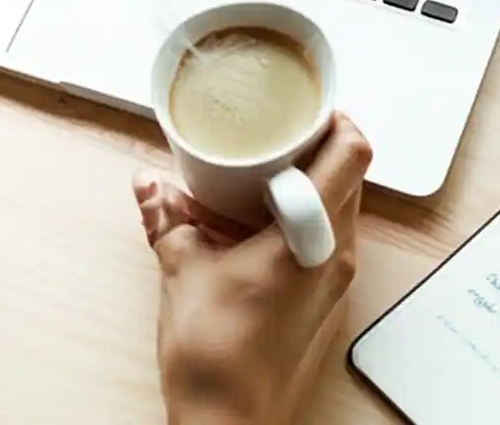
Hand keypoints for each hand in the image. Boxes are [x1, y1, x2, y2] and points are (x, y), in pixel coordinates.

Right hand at [133, 114, 371, 424]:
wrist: (229, 421)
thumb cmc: (216, 354)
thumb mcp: (182, 269)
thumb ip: (166, 219)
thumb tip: (148, 186)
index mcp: (313, 236)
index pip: (352, 153)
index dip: (336, 118)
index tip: (305, 106)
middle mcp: (338, 255)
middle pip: (348, 176)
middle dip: (313, 148)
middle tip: (272, 134)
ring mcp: (336, 280)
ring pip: (336, 209)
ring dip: (302, 187)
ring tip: (253, 179)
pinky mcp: (323, 300)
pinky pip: (323, 242)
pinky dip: (294, 222)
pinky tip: (249, 227)